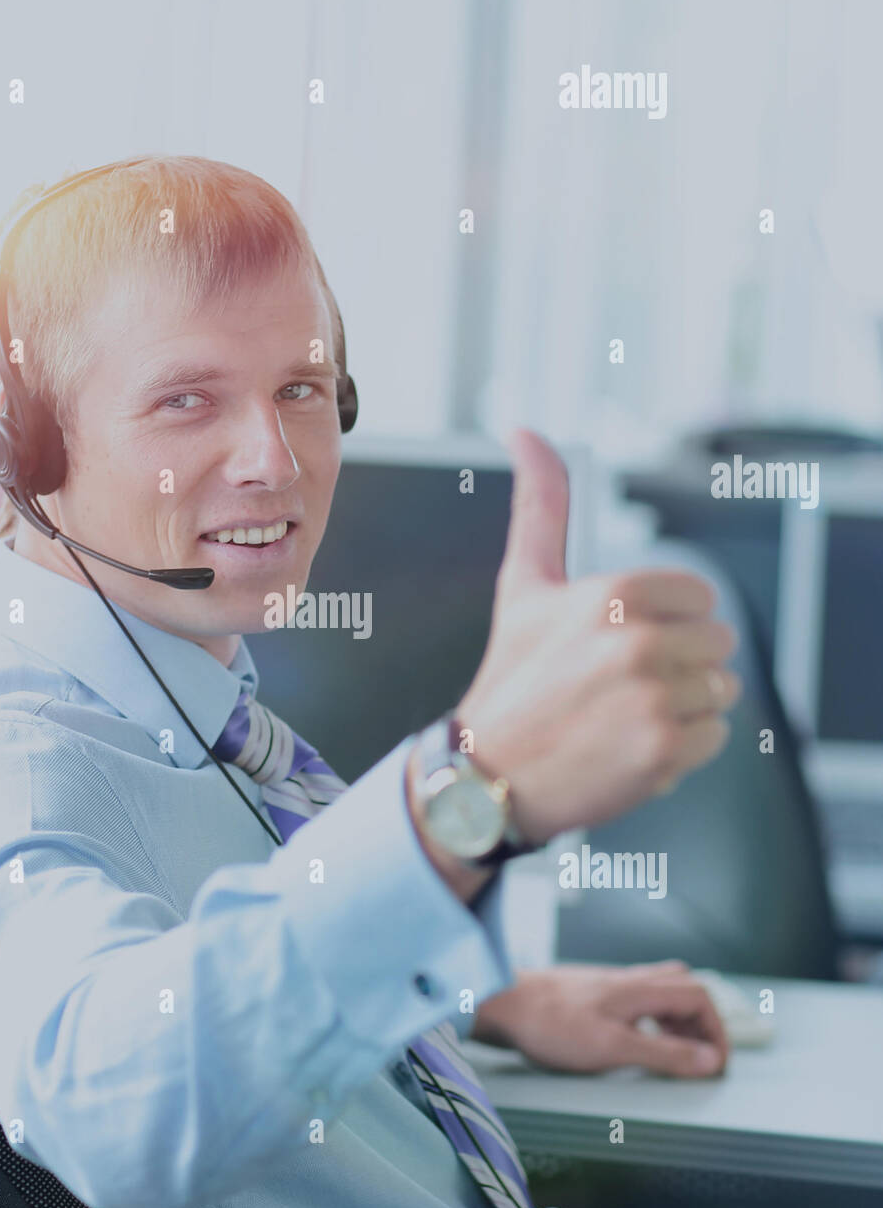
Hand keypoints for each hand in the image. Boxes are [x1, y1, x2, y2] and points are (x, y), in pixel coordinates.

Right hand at [455, 429, 740, 844]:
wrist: (486, 775)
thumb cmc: (510, 680)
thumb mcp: (523, 584)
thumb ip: (540, 505)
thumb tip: (525, 431)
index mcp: (612, 594)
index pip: (699, 596)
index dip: (664, 621)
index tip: (618, 644)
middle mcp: (637, 643)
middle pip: (717, 643)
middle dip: (677, 665)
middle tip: (616, 686)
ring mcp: (653, 700)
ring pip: (720, 690)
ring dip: (681, 707)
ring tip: (621, 717)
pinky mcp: (663, 751)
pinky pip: (715, 738)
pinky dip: (681, 749)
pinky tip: (629, 747)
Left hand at [471, 960, 729, 1076]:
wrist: (500, 1002)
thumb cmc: (550, 1024)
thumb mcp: (614, 1047)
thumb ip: (664, 1054)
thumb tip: (711, 1060)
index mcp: (640, 989)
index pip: (699, 996)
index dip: (717, 1030)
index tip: (716, 1063)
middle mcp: (627, 979)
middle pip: (682, 988)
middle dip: (700, 1022)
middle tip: (699, 1057)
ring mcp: (607, 984)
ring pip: (658, 992)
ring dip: (675, 1021)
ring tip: (672, 1053)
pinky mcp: (589, 993)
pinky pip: (634, 999)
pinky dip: (648, 1020)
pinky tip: (633, 1041)